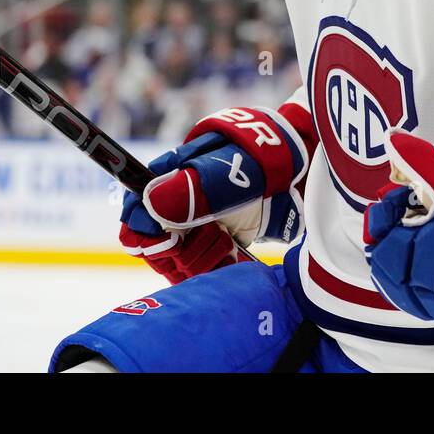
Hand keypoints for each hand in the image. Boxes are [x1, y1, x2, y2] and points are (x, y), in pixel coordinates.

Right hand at [120, 107, 306, 283]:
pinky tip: (232, 257)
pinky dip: (214, 269)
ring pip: (176, 263)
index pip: (135, 217)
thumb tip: (151, 203)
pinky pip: (200, 269)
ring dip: (199, 259)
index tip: (174, 239)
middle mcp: (175, 205)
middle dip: (180, 251)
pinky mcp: (214, 242)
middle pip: (153, 247)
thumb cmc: (262, 163)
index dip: (148, 234)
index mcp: (168, 180)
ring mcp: (195, 225)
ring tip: (226, 241)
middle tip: (212, 236)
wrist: (298, 170)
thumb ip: (194, 189)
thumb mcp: (231, 173)